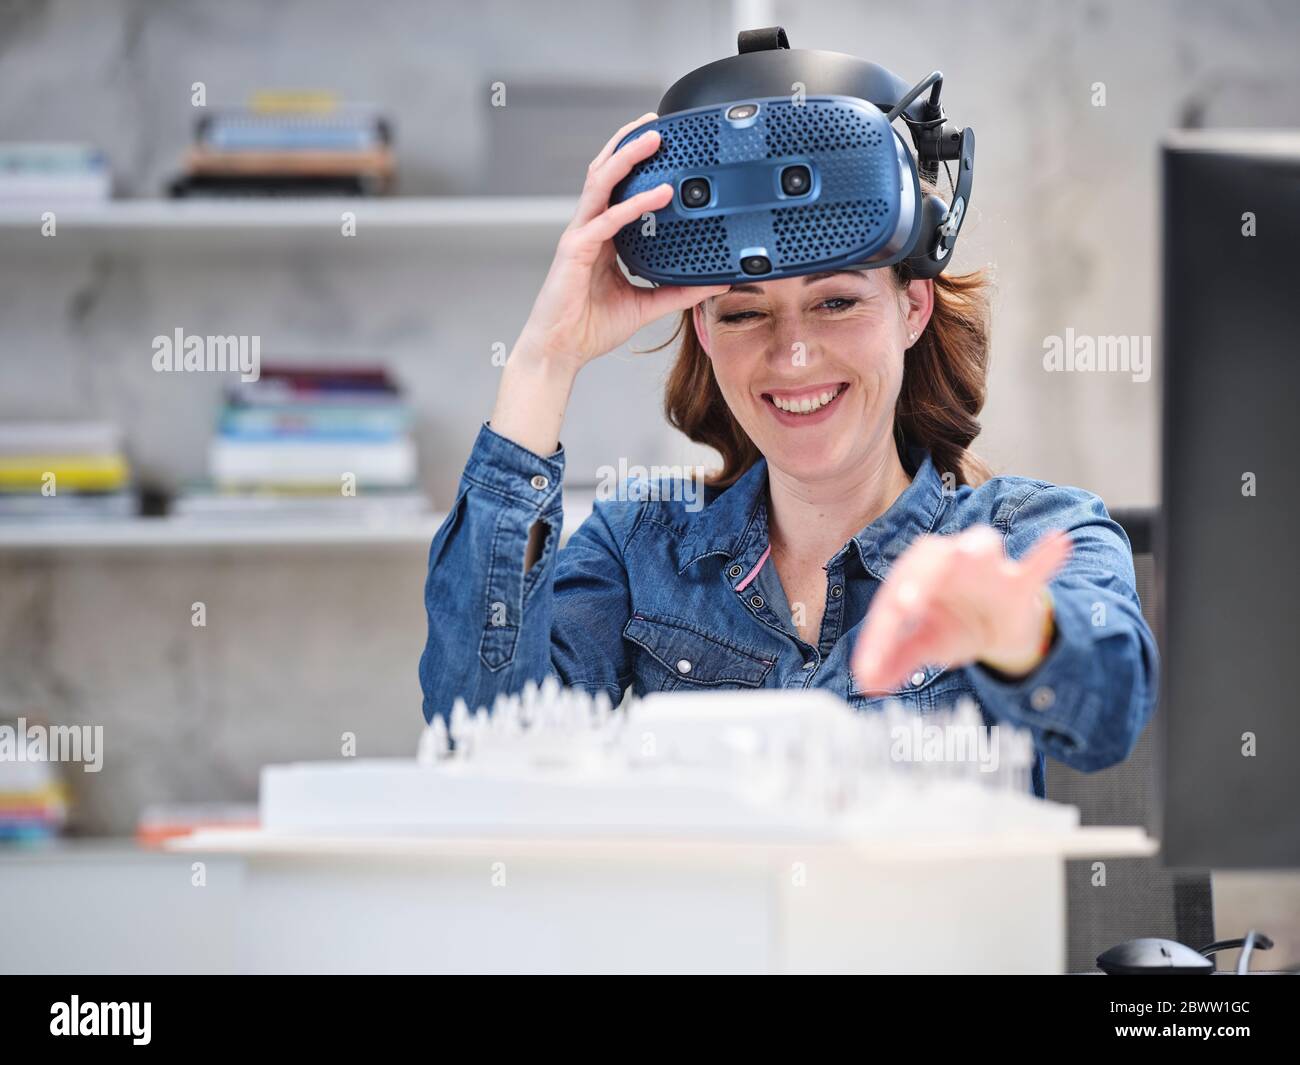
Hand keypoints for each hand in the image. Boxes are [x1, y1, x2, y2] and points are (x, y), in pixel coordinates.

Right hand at [513, 112, 729, 372]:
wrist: (560, 352)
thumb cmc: (591, 328)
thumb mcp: (646, 306)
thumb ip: (678, 292)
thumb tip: (715, 282)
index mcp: (602, 236)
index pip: (618, 187)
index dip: (636, 162)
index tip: (665, 145)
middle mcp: (589, 228)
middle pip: (606, 171)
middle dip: (628, 142)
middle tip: (658, 122)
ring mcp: (580, 235)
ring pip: (601, 181)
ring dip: (627, 155)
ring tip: (654, 137)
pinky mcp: (575, 250)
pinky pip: (607, 220)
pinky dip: (633, 204)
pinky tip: (659, 194)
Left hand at [850, 526, 1072, 693]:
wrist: (1002, 629)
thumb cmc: (956, 626)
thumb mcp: (926, 645)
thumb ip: (895, 661)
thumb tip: (866, 684)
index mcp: (919, 573)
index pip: (895, 593)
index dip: (880, 627)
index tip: (871, 659)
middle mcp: (951, 560)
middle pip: (932, 555)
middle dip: (917, 577)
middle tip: (904, 606)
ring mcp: (989, 569)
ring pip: (982, 542)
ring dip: (975, 548)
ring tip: (968, 554)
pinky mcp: (1022, 584)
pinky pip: (1036, 567)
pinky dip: (1045, 557)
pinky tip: (1057, 544)